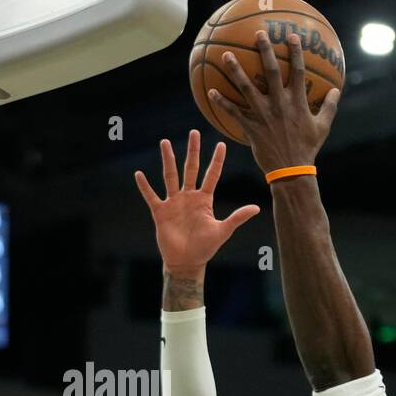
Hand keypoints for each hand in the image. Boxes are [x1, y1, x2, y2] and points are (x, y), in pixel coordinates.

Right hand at [134, 130, 260, 279]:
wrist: (186, 262)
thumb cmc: (205, 248)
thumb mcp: (222, 231)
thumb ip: (237, 218)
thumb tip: (256, 208)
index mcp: (204, 200)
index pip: (211, 175)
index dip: (217, 160)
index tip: (221, 144)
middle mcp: (189, 197)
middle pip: (190, 168)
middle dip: (193, 151)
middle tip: (194, 132)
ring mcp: (174, 203)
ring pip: (170, 176)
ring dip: (168, 159)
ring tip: (165, 142)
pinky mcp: (160, 212)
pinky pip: (151, 196)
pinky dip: (145, 186)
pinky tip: (139, 174)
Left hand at [209, 30, 340, 174]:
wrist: (290, 170)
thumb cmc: (307, 148)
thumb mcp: (323, 126)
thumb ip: (330, 106)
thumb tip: (336, 90)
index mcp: (298, 101)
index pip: (298, 70)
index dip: (295, 51)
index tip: (291, 35)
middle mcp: (279, 103)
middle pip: (270, 71)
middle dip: (264, 51)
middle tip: (257, 34)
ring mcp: (263, 114)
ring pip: (246, 87)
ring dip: (235, 70)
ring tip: (225, 55)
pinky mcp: (250, 127)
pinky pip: (233, 112)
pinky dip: (221, 102)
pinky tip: (211, 92)